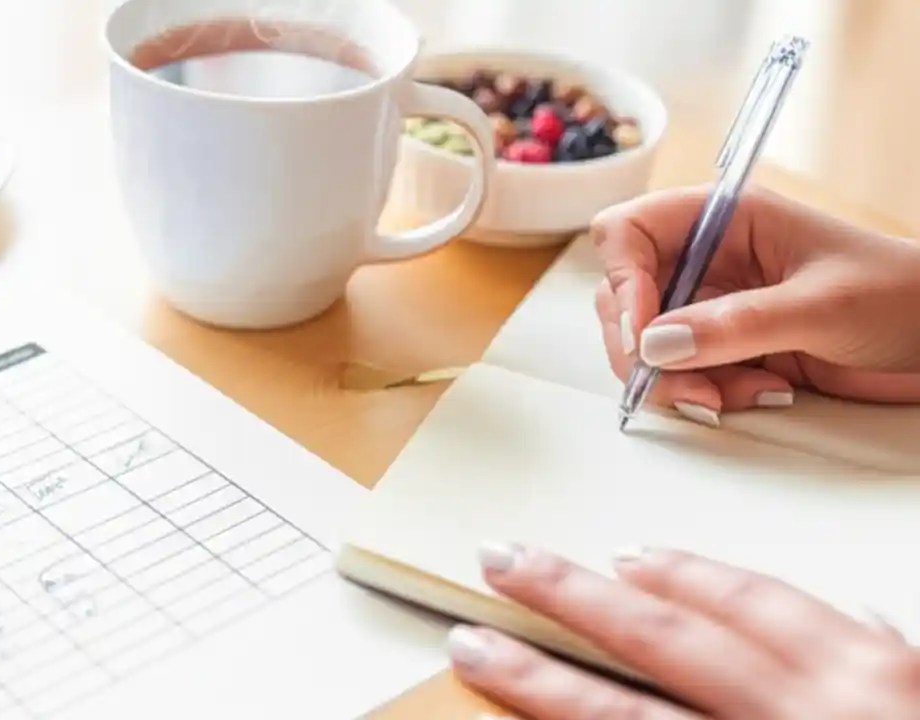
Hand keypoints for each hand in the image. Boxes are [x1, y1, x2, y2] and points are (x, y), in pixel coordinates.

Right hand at [447, 544, 919, 718]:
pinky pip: (827, 608)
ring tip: (618, 555)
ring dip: (670, 576)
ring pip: (749, 606)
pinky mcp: (912, 671)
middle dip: (573, 596)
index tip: (481, 649)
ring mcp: (873, 688)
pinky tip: (742, 584)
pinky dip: (765, 591)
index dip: (534, 681)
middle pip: (663, 640)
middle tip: (513, 560)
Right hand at [591, 186, 919, 425]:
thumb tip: (655, 347)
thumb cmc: (902, 296)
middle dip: (643, 348)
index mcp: (725, 219)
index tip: (643, 336)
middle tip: (679, 384)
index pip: (629, 234)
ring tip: (729, 396)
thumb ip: (734, 326)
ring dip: (676, 380)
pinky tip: (758, 394)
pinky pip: (683, 373)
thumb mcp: (821, 308)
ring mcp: (714, 304)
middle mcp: (709, 258)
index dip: (622, 282)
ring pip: (646, 343)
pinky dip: (705, 393)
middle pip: (624, 297)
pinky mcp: (727, 346)